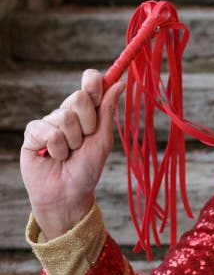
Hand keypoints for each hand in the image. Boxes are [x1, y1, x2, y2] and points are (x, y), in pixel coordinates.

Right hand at [20, 69, 125, 239]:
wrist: (68, 193)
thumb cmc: (87, 167)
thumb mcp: (103, 139)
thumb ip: (108, 110)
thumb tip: (119, 82)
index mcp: (88, 110)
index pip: (90, 81)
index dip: (94, 83)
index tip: (98, 92)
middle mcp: (67, 112)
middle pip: (80, 97)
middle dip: (88, 123)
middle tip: (84, 142)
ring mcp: (49, 121)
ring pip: (66, 117)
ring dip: (73, 142)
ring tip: (69, 154)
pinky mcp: (32, 133)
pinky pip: (49, 131)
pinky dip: (57, 148)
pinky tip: (53, 157)